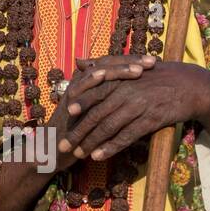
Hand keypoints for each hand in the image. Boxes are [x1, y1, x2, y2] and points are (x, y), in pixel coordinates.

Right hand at [0, 54, 156, 210]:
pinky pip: (81, 84)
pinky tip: (107, 73)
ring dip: (118, 69)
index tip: (154, 62)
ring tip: (139, 69)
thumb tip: (138, 100)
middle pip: (109, 64)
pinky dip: (93, 78)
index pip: (115, 66)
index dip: (133, 63)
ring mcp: (76, 90)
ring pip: (98, 71)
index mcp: (93, 84)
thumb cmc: (83, 136)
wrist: (56, 149)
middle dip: (131, 62)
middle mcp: (83, 82)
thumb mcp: (102, 119)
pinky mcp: (69, 99)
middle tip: (152, 61)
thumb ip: (114, 107)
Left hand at [56, 56, 209, 162]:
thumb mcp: (130, 64)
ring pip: (109, 127)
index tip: (63, 115)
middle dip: (77, 131)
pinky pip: (127, 136)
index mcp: (119, 78)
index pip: (93, 93)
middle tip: (61, 145)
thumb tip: (78, 60)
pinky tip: (99, 155)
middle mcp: (125, 92)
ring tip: (77, 154)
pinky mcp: (150, 120)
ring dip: (91, 142)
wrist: (192, 85)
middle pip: (96, 114)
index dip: (78, 104)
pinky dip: (111, 147)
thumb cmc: (157, 74)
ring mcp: (138, 106)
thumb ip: (103, 64)